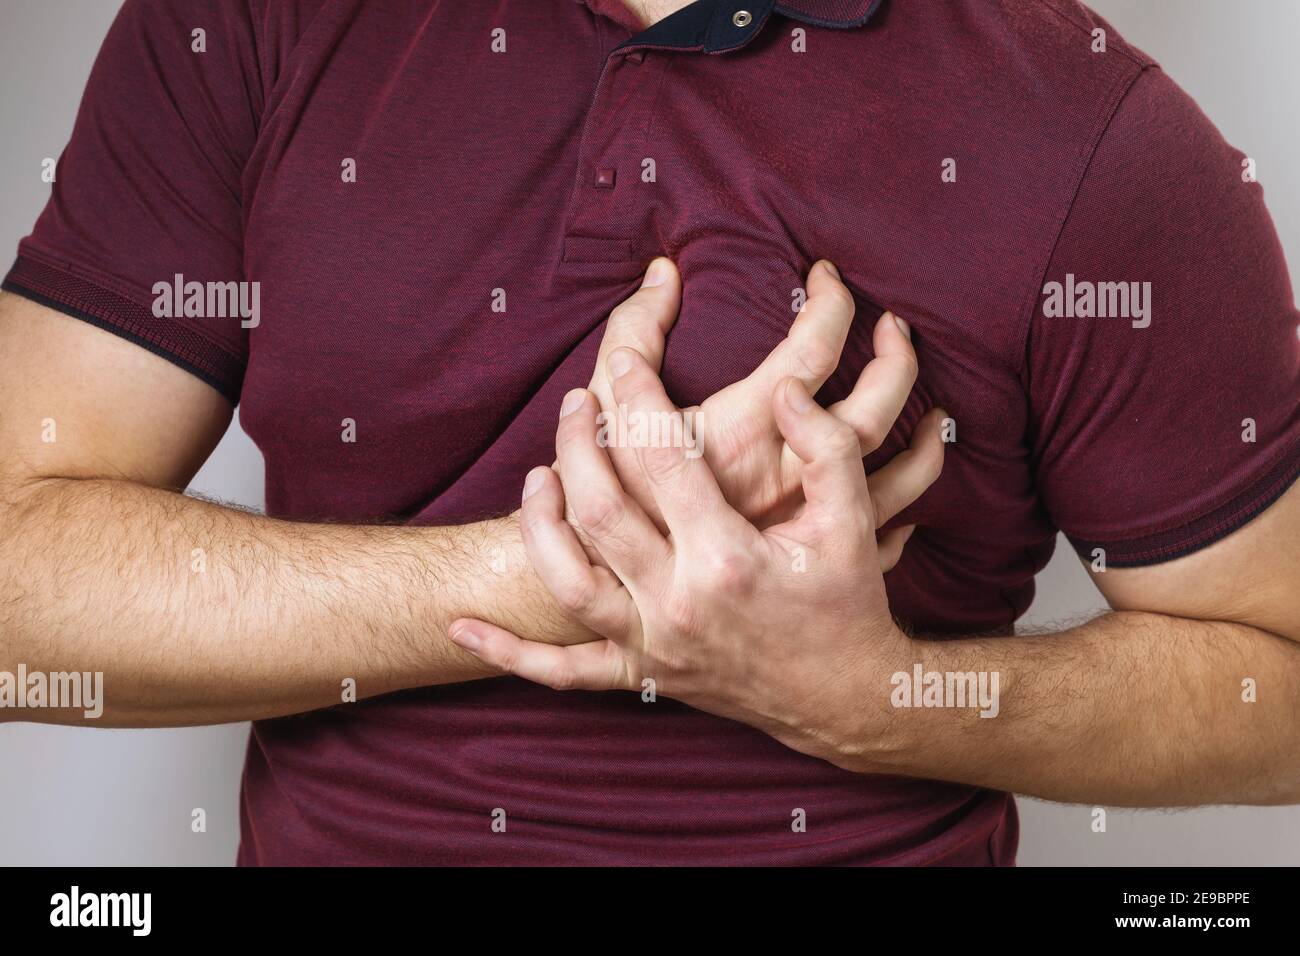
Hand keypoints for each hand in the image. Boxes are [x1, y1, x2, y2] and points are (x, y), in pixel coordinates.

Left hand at [451, 371, 943, 768]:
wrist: (844, 699)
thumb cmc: (847, 602)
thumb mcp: (853, 521)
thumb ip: (825, 448)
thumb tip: (783, 388)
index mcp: (728, 559)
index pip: (660, 460)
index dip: (636, 399)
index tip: (622, 360)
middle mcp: (678, 604)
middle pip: (598, 510)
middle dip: (578, 444)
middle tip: (577, 401)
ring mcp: (653, 646)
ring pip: (567, 581)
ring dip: (539, 523)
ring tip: (538, 473)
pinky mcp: (642, 676)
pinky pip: (562, 673)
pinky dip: (508, 654)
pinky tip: (465, 627)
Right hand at [582, 257, 932, 567]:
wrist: (620, 606)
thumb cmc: (611, 504)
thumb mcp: (609, 409)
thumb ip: (633, 335)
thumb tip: (664, 272)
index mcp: (749, 431)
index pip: (816, 348)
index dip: (830, 301)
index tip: (827, 276)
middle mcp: (793, 478)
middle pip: (875, 405)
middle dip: (894, 354)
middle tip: (893, 324)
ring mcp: (811, 525)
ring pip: (900, 472)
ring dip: (924, 429)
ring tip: (930, 400)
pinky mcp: (813, 562)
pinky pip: (890, 529)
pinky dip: (905, 500)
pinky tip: (906, 474)